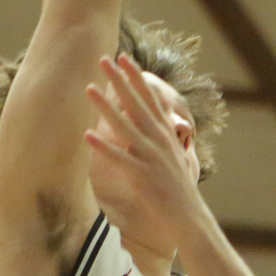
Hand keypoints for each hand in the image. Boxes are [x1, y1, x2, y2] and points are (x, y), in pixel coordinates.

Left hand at [84, 54, 208, 250]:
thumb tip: (151, 121)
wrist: (189, 217)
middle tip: (103, 59)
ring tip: (88, 88)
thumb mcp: (171, 155)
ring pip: (124, 126)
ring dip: (105, 106)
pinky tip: (87, 135)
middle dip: (119, 80)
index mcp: (166, 133)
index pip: (149, 98)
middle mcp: (159, 140)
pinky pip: (119, 158)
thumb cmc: (176, 188)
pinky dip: (103, 146)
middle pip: (136, 104)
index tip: (124, 57)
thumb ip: (160, 137)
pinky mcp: (142, 176)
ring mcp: (150, 157)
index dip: (136, 77)